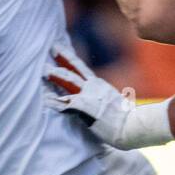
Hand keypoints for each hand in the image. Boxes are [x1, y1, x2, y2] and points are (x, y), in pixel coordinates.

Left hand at [45, 47, 172, 149]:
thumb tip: (107, 101)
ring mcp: (88, 96)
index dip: (70, 59)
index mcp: (100, 86)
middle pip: (74, 69)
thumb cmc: (128, 120)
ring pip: (68, 80)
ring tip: (42, 71)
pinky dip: (53, 102)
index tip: (61, 50)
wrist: (132, 126)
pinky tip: (43, 99)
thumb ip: (106, 100)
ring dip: (54, 75)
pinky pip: (64, 104)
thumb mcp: (116, 104)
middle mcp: (94, 87)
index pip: (82, 69)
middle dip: (62, 58)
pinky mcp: (84, 108)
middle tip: (51, 48)